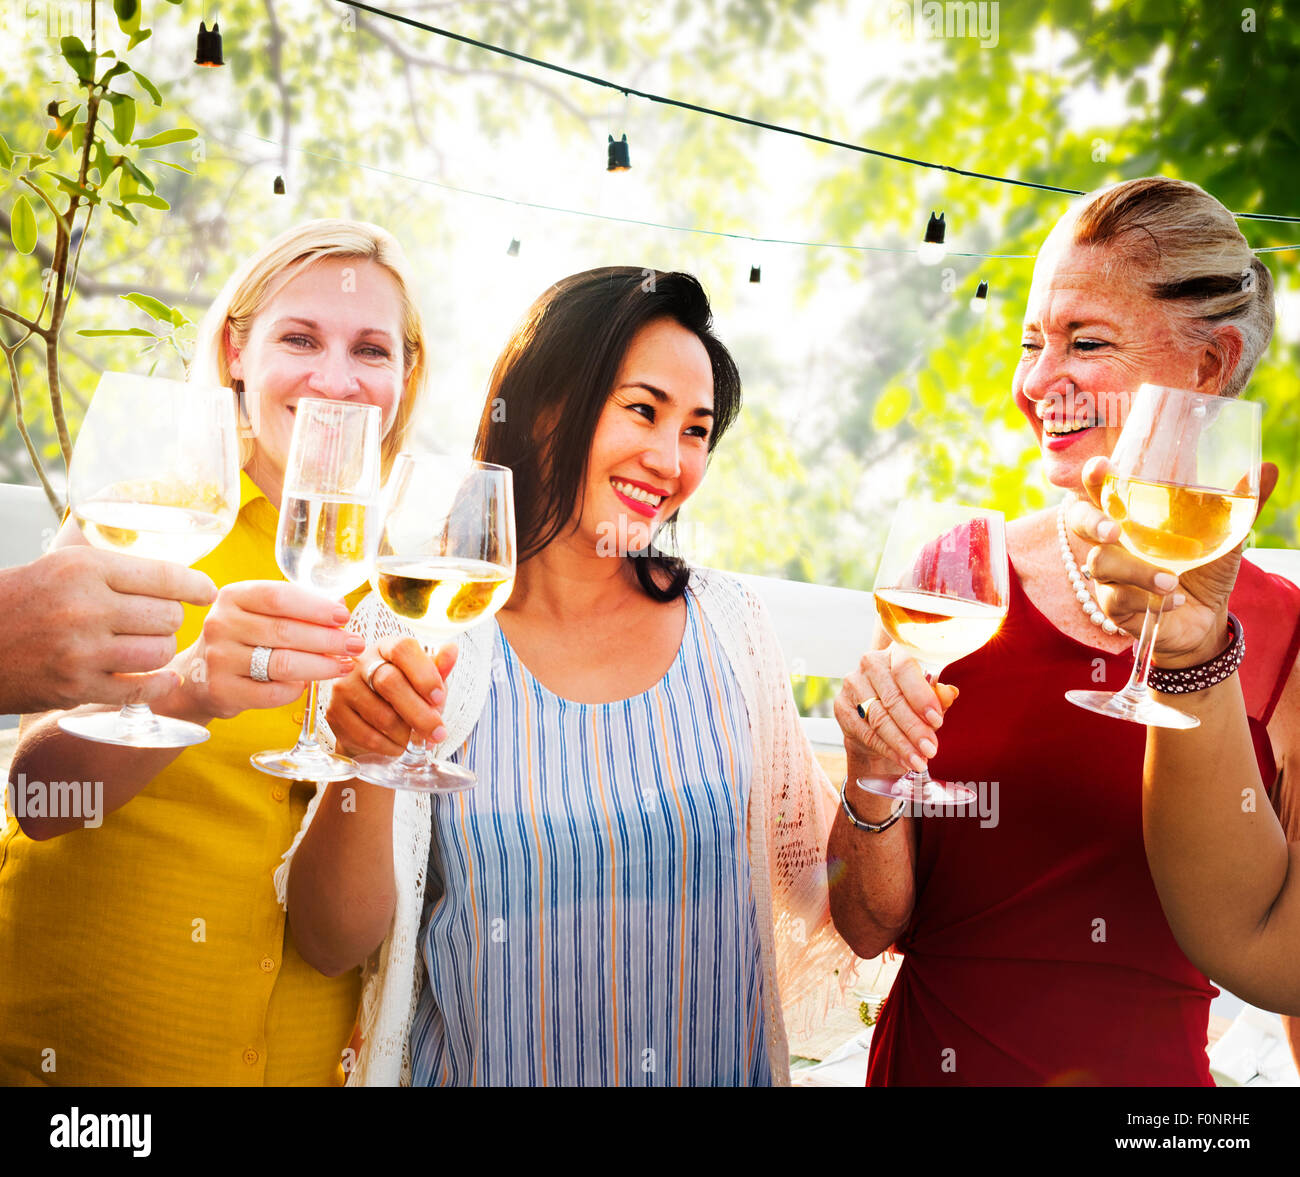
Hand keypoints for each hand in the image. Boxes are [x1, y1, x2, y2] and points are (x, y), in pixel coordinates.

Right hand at [0, 546, 216, 712]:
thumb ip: (113, 568)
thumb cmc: (19, 599)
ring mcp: (82, 652)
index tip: (207, 592)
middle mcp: (85, 608)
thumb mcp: (61, 564)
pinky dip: (157, 684)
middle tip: (156, 620)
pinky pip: (141, 689)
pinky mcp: (76, 688)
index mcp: (84, 569)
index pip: (164, 576)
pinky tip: (160, 678)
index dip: (194, 586)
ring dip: (161, 650)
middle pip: (168, 616)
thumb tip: (174, 572)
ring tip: (146, 645)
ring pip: (159, 652)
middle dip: (170, 619)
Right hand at [173, 580, 365, 721]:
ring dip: (321, 665)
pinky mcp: (222, 690)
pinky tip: (309, 684)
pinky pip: (272, 692)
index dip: (316, 607)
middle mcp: (221, 624)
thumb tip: (340, 603)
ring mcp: (219, 658)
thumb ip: (297, 607)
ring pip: (283, 663)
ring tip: (344, 664)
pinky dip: (297, 689)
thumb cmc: (243, 640)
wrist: (198, 678)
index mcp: (233, 597)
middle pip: (286, 631)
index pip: (279, 596)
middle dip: (329, 639)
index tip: (344, 616)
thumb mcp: (261, 614)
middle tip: (355, 644)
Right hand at [327, 637, 456, 756]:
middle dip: (419, 713)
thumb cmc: (404, 697)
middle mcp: (360, 662)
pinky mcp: (334, 713)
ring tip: (415, 740)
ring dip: (405, 734)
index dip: (423, 674)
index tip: (439, 698)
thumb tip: (452, 650)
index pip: (403, 649)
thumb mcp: (425, 682)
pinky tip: (397, 747)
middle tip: (438, 733)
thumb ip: (438, 669)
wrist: (373, 726)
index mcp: (387, 647)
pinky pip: (367, 735)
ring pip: (380, 714)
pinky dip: (389, 747)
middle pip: (389, 682)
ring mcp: (344, 687)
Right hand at [834, 644, 959, 778]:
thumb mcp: (927, 697)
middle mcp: (870, 663)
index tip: (937, 720)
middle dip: (914, 728)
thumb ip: (938, 695)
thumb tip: (949, 694)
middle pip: (893, 698)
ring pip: (879, 718)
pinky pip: (866, 732)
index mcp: (895, 653)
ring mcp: (853, 684)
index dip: (922, 696)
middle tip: (930, 749)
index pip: (906, 668)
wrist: (876, 717)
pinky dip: (887, 749)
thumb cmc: (908, 701)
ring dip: (902, 743)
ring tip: (919, 760)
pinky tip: (902, 759)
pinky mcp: (841, 706)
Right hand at [1069, 456, 1278, 665]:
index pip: (1102, 490)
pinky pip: (1119, 598)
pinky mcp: (1114, 605)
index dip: (1094, 478)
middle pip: (1080, 522)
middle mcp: (1112, 542)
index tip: (1102, 467)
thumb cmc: (1205, 570)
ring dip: (1136, 571)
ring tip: (1172, 579)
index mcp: (1131, 516)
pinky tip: (1176, 599)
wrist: (1206, 619)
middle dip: (1092, 522)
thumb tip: (1266, 469)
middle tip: (1114, 529)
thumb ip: (1239, 504)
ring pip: (1100, 564)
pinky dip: (1151, 598)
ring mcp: (1109, 574)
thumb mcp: (1226, 536)